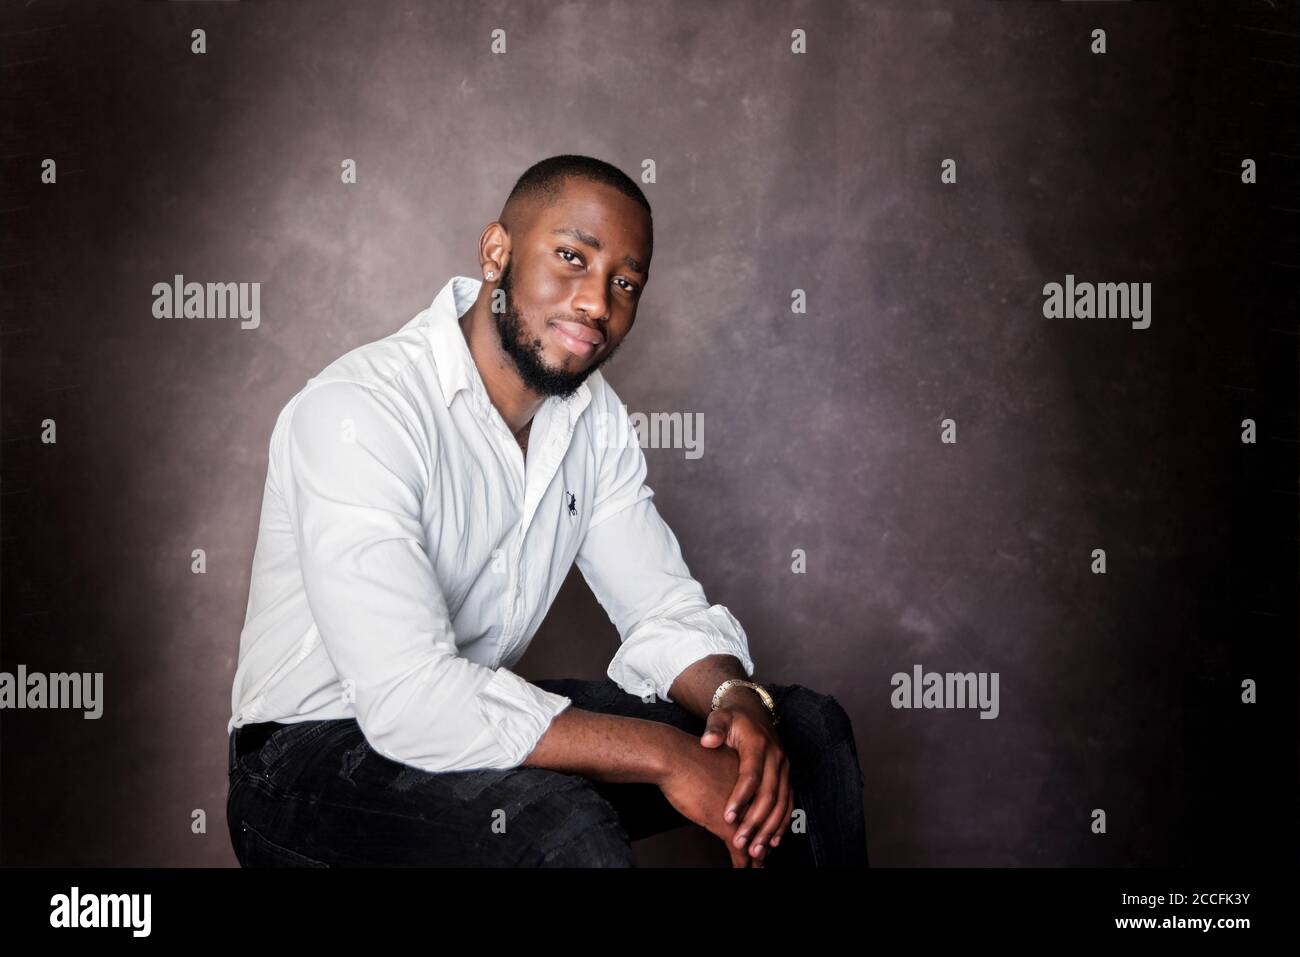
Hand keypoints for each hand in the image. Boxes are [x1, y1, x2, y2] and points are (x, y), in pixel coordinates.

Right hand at [656, 733, 757, 867]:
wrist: (674, 758)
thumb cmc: (687, 756)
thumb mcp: (715, 762)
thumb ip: (724, 774)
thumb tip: (720, 783)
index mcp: (749, 778)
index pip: (766, 803)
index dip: (768, 820)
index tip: (767, 831)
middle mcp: (751, 795)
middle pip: (765, 824)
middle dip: (764, 841)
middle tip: (764, 853)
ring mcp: (741, 811)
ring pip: (755, 840)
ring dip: (756, 855)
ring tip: (757, 865)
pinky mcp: (726, 824)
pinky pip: (740, 850)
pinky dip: (741, 862)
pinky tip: (740, 868)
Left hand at [699, 697, 791, 867]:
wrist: (753, 709)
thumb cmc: (731, 718)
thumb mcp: (720, 717)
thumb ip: (713, 729)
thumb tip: (707, 741)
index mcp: (758, 744)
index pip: (750, 776)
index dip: (740, 798)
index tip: (727, 817)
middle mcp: (776, 756)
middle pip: (769, 794)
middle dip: (755, 822)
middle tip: (740, 842)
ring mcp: (784, 767)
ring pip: (782, 803)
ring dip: (770, 829)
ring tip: (757, 849)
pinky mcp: (787, 775)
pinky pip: (789, 802)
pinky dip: (783, 823)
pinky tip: (774, 841)